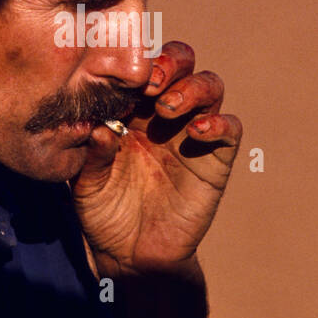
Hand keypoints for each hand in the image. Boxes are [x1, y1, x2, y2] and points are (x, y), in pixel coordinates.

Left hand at [72, 40, 239, 274]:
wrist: (131, 255)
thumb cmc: (104, 213)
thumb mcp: (86, 184)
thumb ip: (93, 154)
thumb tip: (101, 128)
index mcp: (132, 109)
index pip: (143, 67)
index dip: (138, 62)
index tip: (122, 77)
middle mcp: (165, 114)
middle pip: (182, 63)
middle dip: (171, 61)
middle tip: (151, 83)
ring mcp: (193, 133)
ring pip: (209, 86)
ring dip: (193, 87)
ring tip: (168, 108)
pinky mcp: (215, 160)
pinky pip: (230, 129)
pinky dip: (219, 123)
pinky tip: (196, 133)